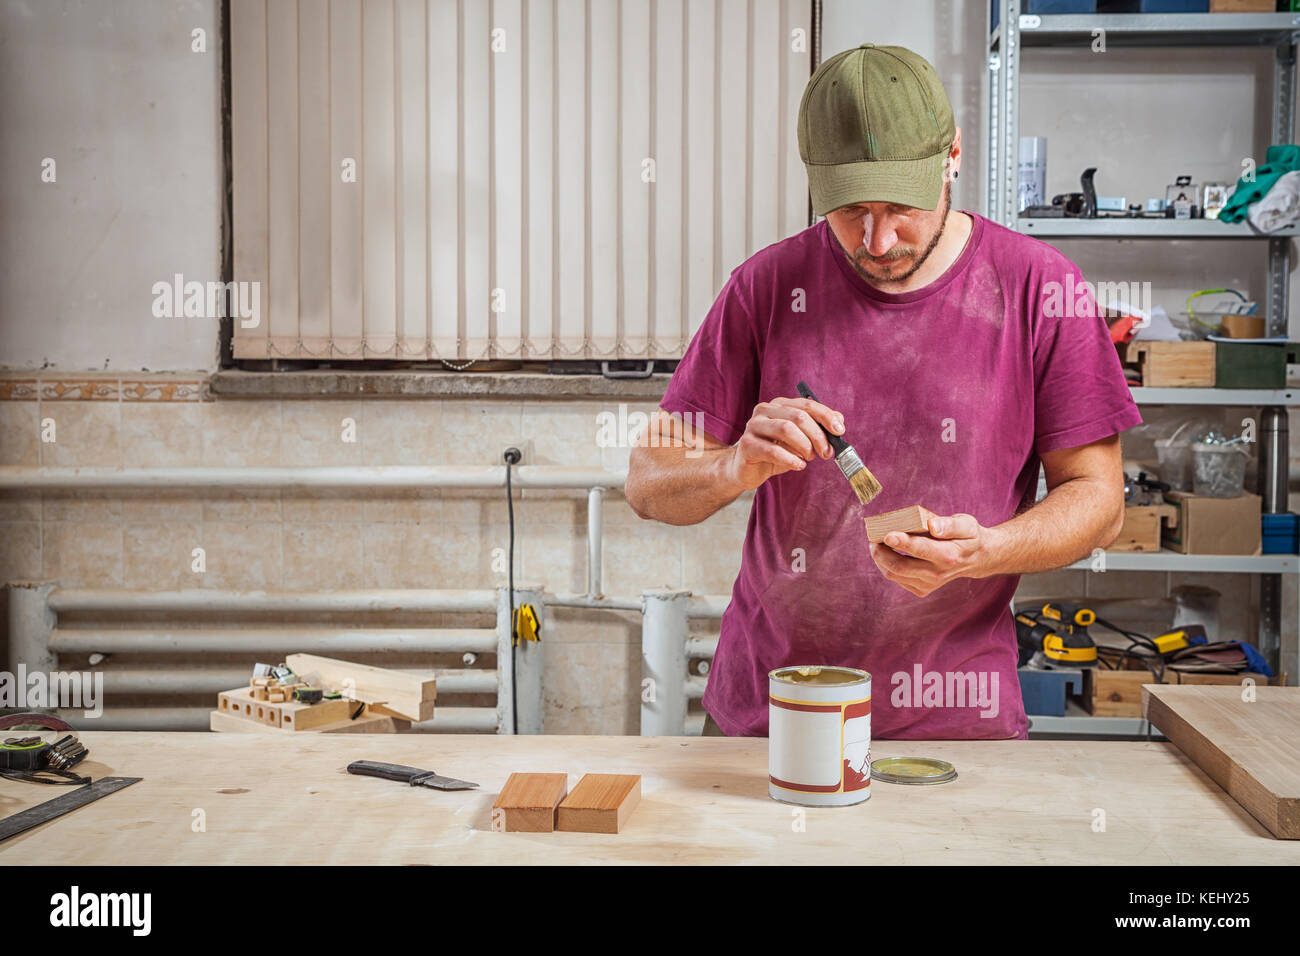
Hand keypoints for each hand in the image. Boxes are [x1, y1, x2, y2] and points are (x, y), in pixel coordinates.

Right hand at [725, 397, 843, 490]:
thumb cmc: (775, 453)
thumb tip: (839, 420)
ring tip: (809, 458)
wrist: (746, 469)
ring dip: (804, 446)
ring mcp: (753, 426)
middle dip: (817, 436)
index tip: (840, 431)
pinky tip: (798, 465)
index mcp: (779, 405)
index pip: (807, 405)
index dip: (826, 416)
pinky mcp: (746, 444)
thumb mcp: (800, 440)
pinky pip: (773, 450)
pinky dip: (791, 459)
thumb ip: (818, 428)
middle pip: (798, 416)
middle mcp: (764, 410)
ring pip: (786, 429)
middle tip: (825, 453)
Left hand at [868, 513, 998, 596]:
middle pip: (901, 566)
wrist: (976, 558)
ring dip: (880, 560)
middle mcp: (938, 573)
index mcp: (949, 555)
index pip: (921, 550)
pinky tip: (887, 554)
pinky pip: (897, 579)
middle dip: (881, 553)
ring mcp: (930, 584)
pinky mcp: (923, 589)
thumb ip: (950, 525)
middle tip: (872, 538)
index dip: (901, 542)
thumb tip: (933, 526)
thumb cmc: (968, 536)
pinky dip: (887, 567)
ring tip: (875, 545)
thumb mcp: (966, 524)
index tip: (886, 534)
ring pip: (895, 575)